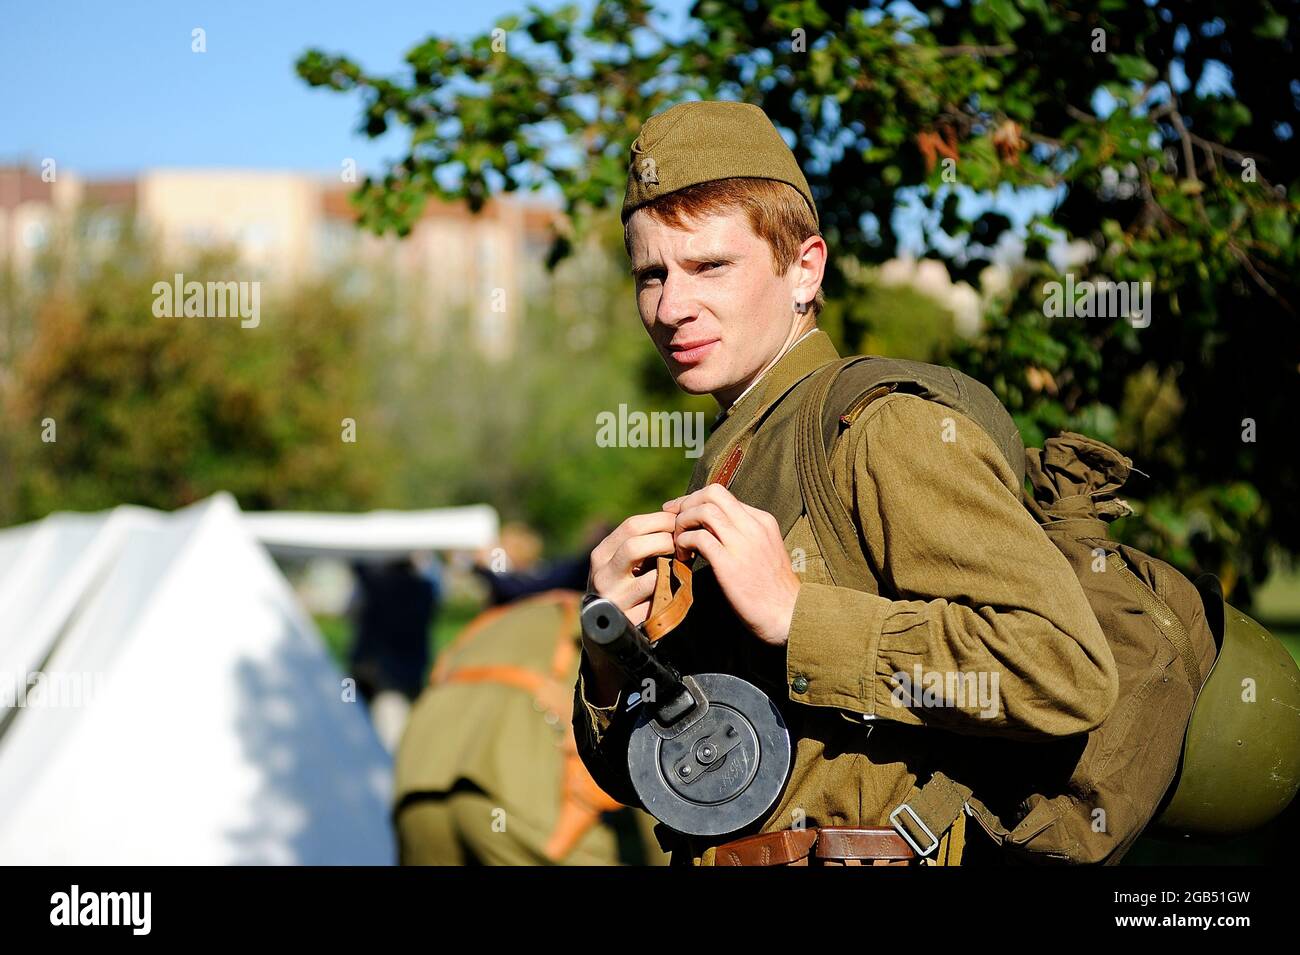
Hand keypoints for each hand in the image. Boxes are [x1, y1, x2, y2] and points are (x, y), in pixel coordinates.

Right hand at [586, 511, 677, 626]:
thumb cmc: (627, 588)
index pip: (632, 525)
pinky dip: (668, 585)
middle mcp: (603, 570)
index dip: (661, 520)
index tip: (681, 523)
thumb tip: (676, 516)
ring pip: (644, 568)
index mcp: (603, 552)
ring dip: (667, 558)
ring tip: (681, 561)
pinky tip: (676, 585)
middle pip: (635, 541)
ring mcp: (612, 592)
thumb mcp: (626, 564)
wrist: (609, 630)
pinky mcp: (625, 613)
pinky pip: (653, 591)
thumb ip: (643, 543)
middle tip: (684, 542)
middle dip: (666, 538)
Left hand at [664, 484, 800, 646]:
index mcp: (762, 520)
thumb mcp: (764, 551)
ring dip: (682, 523)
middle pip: (712, 493)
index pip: (722, 495)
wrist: (788, 615)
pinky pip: (698, 538)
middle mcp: (754, 526)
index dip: (695, 501)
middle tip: (673, 522)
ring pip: (703, 511)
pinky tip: (682, 558)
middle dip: (686, 504)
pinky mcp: (729, 564)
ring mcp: (743, 543)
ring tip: (678, 543)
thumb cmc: (772, 589)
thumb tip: (713, 528)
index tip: (679, 512)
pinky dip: (683, 543)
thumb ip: (743, 535)